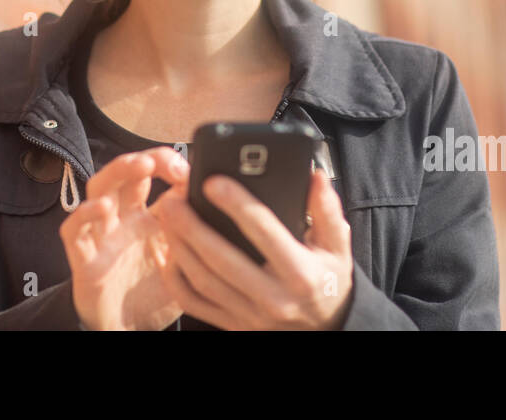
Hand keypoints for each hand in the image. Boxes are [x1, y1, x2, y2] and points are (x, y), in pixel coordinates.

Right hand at [59, 147, 189, 329]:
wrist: (132, 331)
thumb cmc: (155, 295)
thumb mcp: (183, 261)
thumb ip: (194, 232)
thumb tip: (215, 200)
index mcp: (148, 216)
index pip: (153, 176)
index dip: (167, 163)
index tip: (187, 169)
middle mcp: (123, 220)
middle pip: (123, 174)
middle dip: (141, 159)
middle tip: (161, 160)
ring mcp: (102, 236)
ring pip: (98, 190)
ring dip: (116, 173)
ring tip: (137, 166)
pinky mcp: (84, 259)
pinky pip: (74, 230)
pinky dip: (83, 214)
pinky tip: (101, 207)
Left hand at [152, 166, 354, 329]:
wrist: (328, 329)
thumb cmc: (329, 281)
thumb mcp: (338, 246)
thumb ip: (327, 210)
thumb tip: (314, 177)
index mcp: (301, 274)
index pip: (265, 233)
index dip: (237, 206)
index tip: (214, 182)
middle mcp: (273, 298)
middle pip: (223, 259)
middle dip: (192, 227)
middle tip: (173, 198)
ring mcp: (250, 315)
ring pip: (204, 281)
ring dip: (179, 247)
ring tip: (167, 217)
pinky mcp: (234, 325)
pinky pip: (195, 303)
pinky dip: (176, 279)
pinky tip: (167, 253)